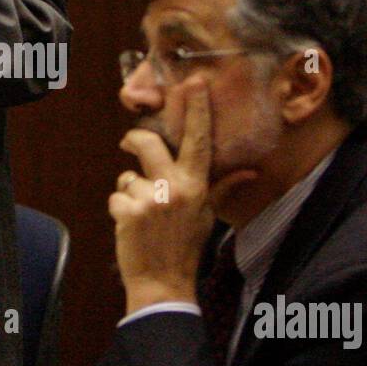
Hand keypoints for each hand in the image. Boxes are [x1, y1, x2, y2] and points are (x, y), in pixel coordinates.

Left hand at [109, 78, 256, 311]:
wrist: (163, 283)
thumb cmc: (186, 247)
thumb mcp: (207, 215)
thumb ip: (223, 187)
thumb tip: (250, 171)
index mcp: (197, 185)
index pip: (198, 139)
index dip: (196, 109)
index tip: (193, 82)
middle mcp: (176, 187)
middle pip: (147, 142)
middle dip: (134, 140)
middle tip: (129, 144)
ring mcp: (151, 198)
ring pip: (128, 175)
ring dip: (130, 192)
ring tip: (144, 216)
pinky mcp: (128, 211)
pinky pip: (116, 195)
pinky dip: (120, 210)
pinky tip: (132, 227)